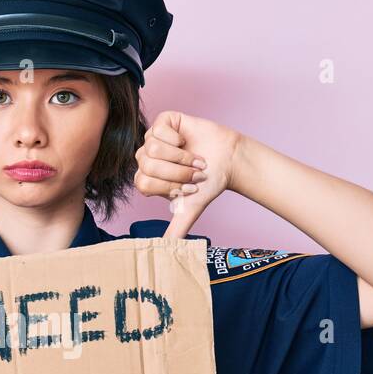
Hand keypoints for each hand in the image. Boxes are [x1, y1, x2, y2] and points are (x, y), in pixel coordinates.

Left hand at [134, 110, 244, 237]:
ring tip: (195, 160)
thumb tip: (162, 251)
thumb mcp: (188, 210)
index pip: (144, 183)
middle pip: (148, 165)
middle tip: (194, 174)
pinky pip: (159, 129)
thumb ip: (174, 230)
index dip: (168, 186)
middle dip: (176, 173)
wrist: (228, 161)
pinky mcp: (164, 121)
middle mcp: (146, 158)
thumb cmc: (207, 184)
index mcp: (146, 178)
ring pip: (153, 148)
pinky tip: (186, 141)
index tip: (188, 188)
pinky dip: (176, 139)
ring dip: (180, 157)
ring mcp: (153, 138)